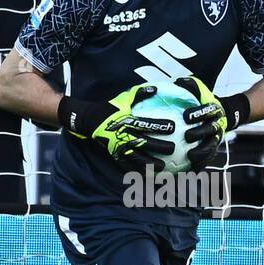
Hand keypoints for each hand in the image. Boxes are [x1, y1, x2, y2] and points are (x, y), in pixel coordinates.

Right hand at [59, 84, 176, 169]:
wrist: (90, 120)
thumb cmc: (110, 108)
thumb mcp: (123, 98)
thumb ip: (139, 93)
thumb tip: (155, 88)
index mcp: (127, 121)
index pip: (146, 124)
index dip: (159, 125)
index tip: (173, 127)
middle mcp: (124, 135)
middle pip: (144, 143)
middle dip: (159, 147)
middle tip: (172, 149)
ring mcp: (119, 147)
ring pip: (137, 158)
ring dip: (150, 164)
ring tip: (163, 167)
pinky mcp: (115, 155)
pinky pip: (128, 166)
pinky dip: (138, 171)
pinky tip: (149, 176)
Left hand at [175, 75, 227, 169]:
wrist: (223, 114)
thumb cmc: (204, 100)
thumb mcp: (198, 90)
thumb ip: (189, 85)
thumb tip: (177, 81)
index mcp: (214, 110)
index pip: (207, 111)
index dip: (198, 113)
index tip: (186, 116)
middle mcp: (217, 125)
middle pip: (211, 131)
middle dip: (200, 134)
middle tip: (187, 136)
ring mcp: (216, 139)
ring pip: (211, 148)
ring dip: (202, 153)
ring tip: (190, 157)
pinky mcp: (213, 150)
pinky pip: (207, 159)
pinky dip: (200, 166)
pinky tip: (188, 172)